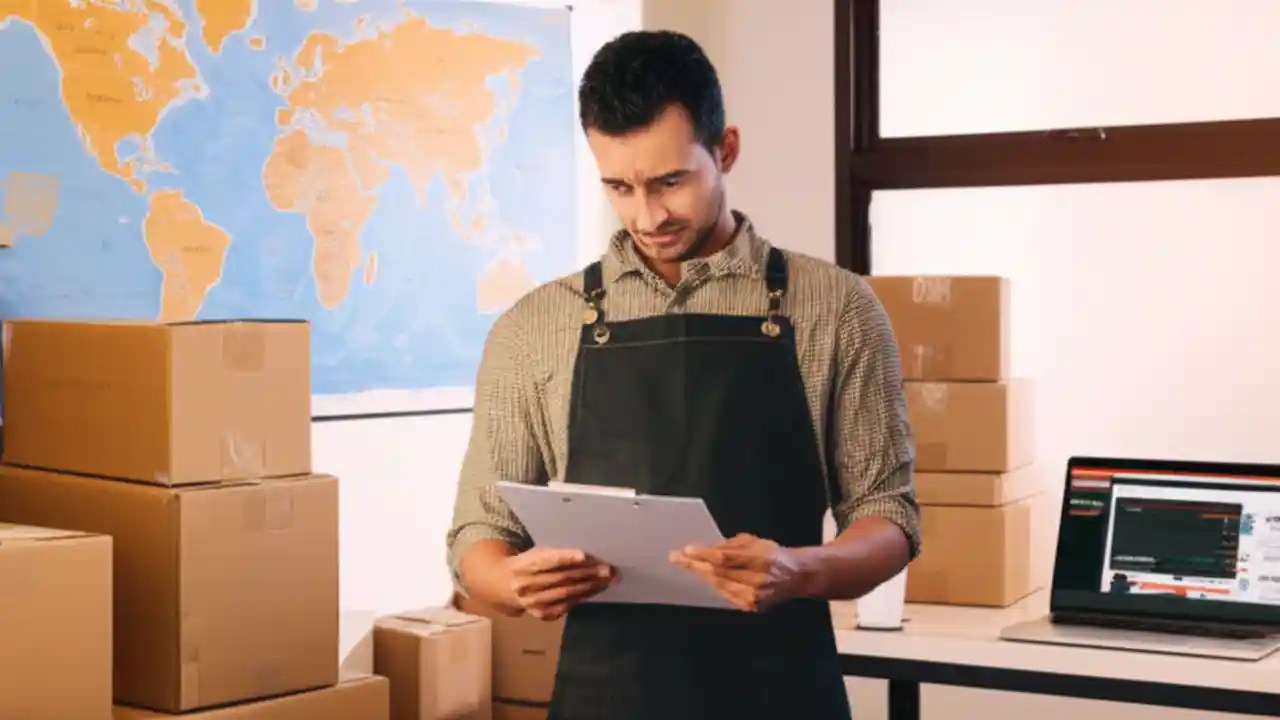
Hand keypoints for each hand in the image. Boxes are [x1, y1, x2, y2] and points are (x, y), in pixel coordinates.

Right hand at [502, 547, 616, 620]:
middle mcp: (526, 585)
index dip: (566, 558)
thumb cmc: (529, 564)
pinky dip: (583, 597)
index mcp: (525, 564)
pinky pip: (566, 606)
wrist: (505, 585)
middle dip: (588, 573)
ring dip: (589, 587)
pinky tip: (595, 590)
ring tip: (607, 580)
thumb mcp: (537, 554)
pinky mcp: (541, 614)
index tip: (584, 555)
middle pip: (561, 578)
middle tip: (608, 569)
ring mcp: (533, 602)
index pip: (548, 560)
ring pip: (566, 593)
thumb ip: (557, 555)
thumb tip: (589, 556)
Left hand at [669, 533, 809, 611]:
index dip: (705, 554)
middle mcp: (758, 579)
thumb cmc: (772, 554)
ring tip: (687, 564)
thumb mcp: (754, 541)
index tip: (687, 550)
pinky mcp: (751, 606)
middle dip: (695, 565)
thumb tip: (705, 550)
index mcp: (761, 557)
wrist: (795, 576)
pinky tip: (706, 576)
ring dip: (701, 575)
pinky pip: (725, 594)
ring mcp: (754, 596)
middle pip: (719, 573)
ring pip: (719, 585)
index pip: (726, 558)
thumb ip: (730, 546)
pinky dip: (714, 584)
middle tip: (676, 557)